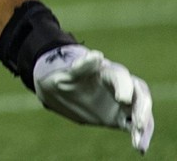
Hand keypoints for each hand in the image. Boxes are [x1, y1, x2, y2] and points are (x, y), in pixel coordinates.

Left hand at [33, 45, 153, 153]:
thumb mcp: (66, 73)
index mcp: (106, 71)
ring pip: (141, 110)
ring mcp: (122, 102)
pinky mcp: (121, 116)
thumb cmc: (62, 78)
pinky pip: (135, 125)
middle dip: (141, 107)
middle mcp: (119, 85)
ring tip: (138, 142)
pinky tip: (139, 147)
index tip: (122, 99)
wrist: (60, 92)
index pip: (121, 76)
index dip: (124, 86)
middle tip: (137, 123)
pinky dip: (140, 135)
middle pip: (139, 93)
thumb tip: (98, 56)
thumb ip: (81, 67)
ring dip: (143, 125)